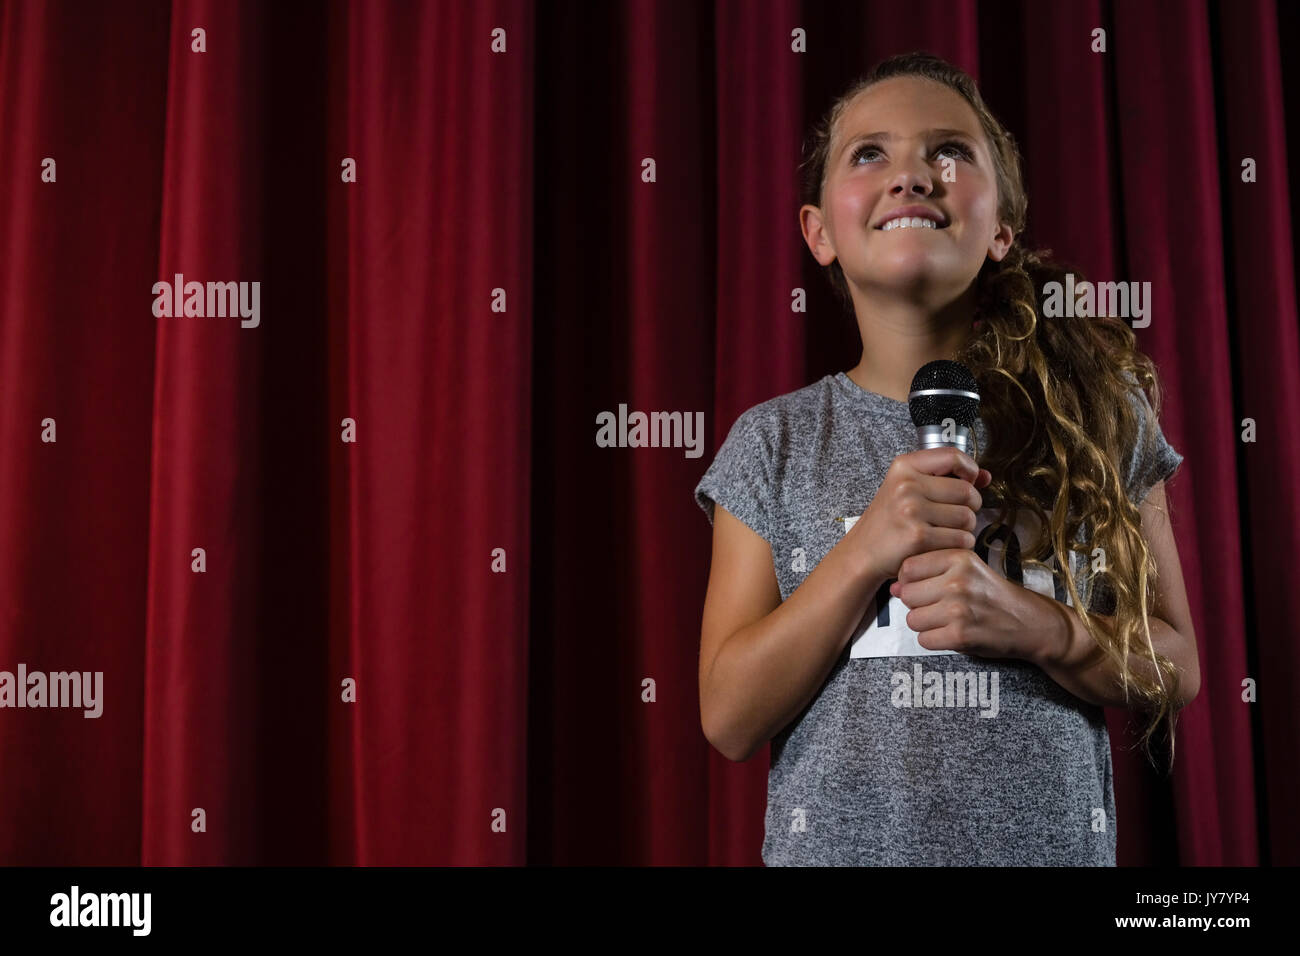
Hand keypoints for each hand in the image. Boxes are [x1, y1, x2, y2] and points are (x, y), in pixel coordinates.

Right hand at [846, 447, 992, 581]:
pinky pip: (962, 539)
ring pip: (968, 518)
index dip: (970, 470)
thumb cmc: (890, 520)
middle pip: (968, 491)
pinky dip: (958, 546)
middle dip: (970, 507)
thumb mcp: (909, 488)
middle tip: (953, 516)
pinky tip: (941, 545)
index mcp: (904, 466)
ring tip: (944, 532)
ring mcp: (912, 510)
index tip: (968, 482)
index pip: (954, 456)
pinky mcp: (919, 537)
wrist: (863, 552)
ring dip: (964, 529)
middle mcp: (907, 485)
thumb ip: (947, 477)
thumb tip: (986, 476)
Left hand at [889, 549, 1071, 664]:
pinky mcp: (960, 635)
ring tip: (947, 620)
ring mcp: (959, 608)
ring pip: (912, 619)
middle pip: (907, 595)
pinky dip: (934, 641)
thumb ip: (929, 572)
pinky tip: (952, 634)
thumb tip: (892, 587)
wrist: (1029, 622)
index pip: (907, 568)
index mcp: (959, 556)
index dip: (910, 581)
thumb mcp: (966, 570)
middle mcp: (958, 580)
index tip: (925, 587)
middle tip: (940, 607)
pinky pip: (924, 640)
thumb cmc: (992, 594)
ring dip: (925, 624)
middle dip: (918, 604)